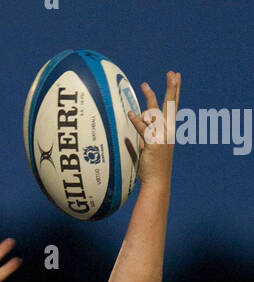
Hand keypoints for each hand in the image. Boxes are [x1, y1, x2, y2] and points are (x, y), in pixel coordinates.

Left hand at [128, 71, 180, 187]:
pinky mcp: (152, 144)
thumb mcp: (150, 144)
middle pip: (170, 105)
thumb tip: (140, 116)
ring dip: (149, 98)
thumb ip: (147, 130)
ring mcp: (161, 137)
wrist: (158, 182)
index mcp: (170, 130)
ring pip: (155, 114)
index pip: (173, 106)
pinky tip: (131, 113)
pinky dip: (137, 122)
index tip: (176, 76)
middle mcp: (168, 131)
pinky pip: (143, 130)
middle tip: (172, 72)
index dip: (175, 90)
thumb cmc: (154, 164)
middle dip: (171, 88)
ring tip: (144, 85)